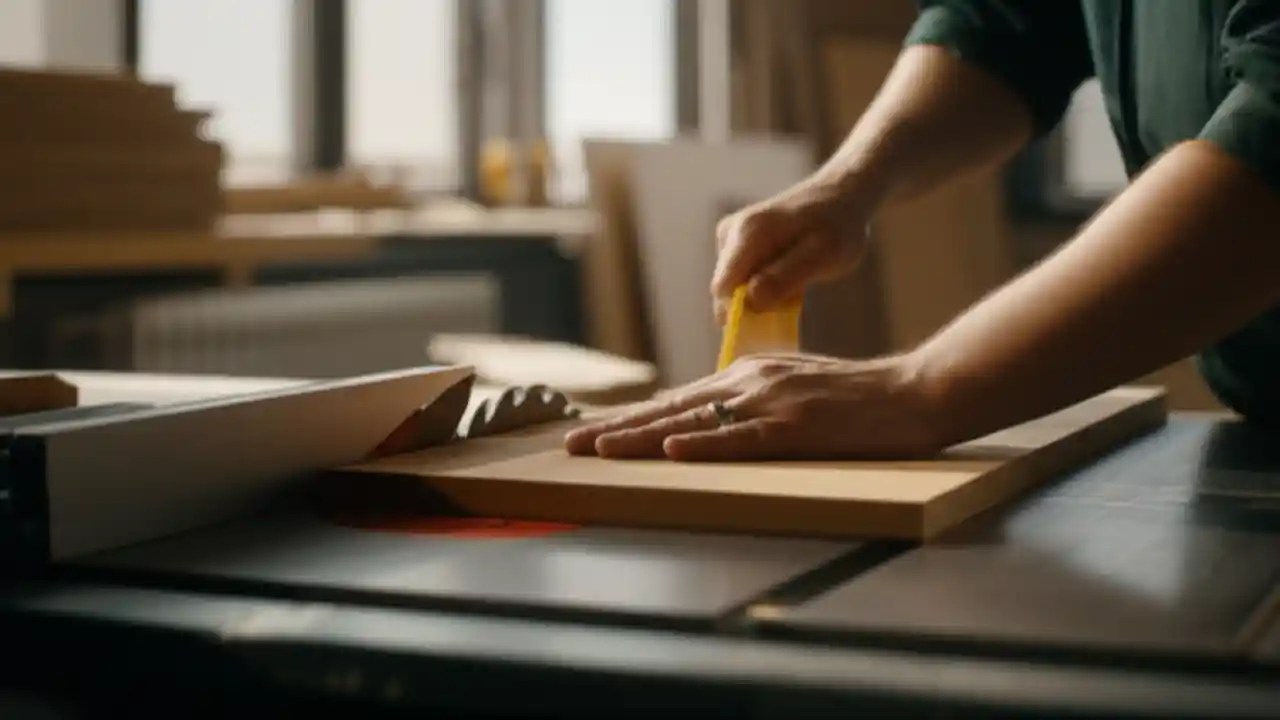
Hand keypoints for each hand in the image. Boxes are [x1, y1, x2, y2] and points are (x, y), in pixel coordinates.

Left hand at [563, 352, 951, 461]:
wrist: (909, 393)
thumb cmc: (854, 398)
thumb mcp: (792, 384)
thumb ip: (751, 395)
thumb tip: (709, 416)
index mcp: (746, 373)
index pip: (676, 398)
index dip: (630, 416)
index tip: (592, 431)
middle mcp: (748, 381)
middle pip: (669, 407)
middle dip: (615, 428)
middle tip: (570, 445)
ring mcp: (770, 403)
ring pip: (692, 421)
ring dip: (641, 437)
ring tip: (599, 450)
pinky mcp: (794, 427)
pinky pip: (740, 439)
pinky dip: (704, 444)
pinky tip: (672, 450)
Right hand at [712, 180, 872, 322]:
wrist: (839, 196)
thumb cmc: (836, 227)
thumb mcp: (822, 255)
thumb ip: (785, 277)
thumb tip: (748, 301)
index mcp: (747, 234)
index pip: (722, 289)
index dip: (738, 314)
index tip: (769, 324)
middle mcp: (730, 233)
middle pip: (724, 290)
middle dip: (750, 306)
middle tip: (791, 304)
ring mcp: (730, 237)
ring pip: (732, 287)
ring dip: (758, 297)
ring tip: (794, 286)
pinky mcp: (736, 243)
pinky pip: (740, 278)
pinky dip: (761, 287)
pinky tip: (786, 277)